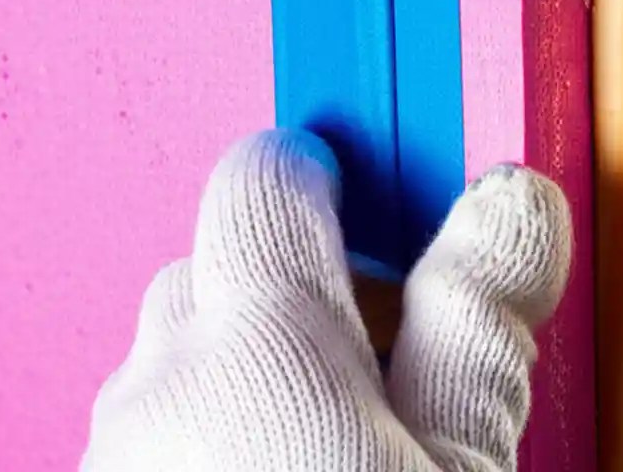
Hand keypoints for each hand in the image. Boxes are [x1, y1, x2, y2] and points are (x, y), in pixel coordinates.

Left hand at [80, 130, 571, 470]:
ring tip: (334, 450)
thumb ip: (477, 324)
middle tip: (387, 370)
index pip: (264, 179)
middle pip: (221, 273)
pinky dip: (209, 436)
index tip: (368, 196)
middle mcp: (156, 387)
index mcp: (258, 346)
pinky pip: (152, 430)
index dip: (321, 178)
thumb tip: (510, 202)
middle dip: (298, 296)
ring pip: (182, 360)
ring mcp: (113, 456)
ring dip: (250, 374)